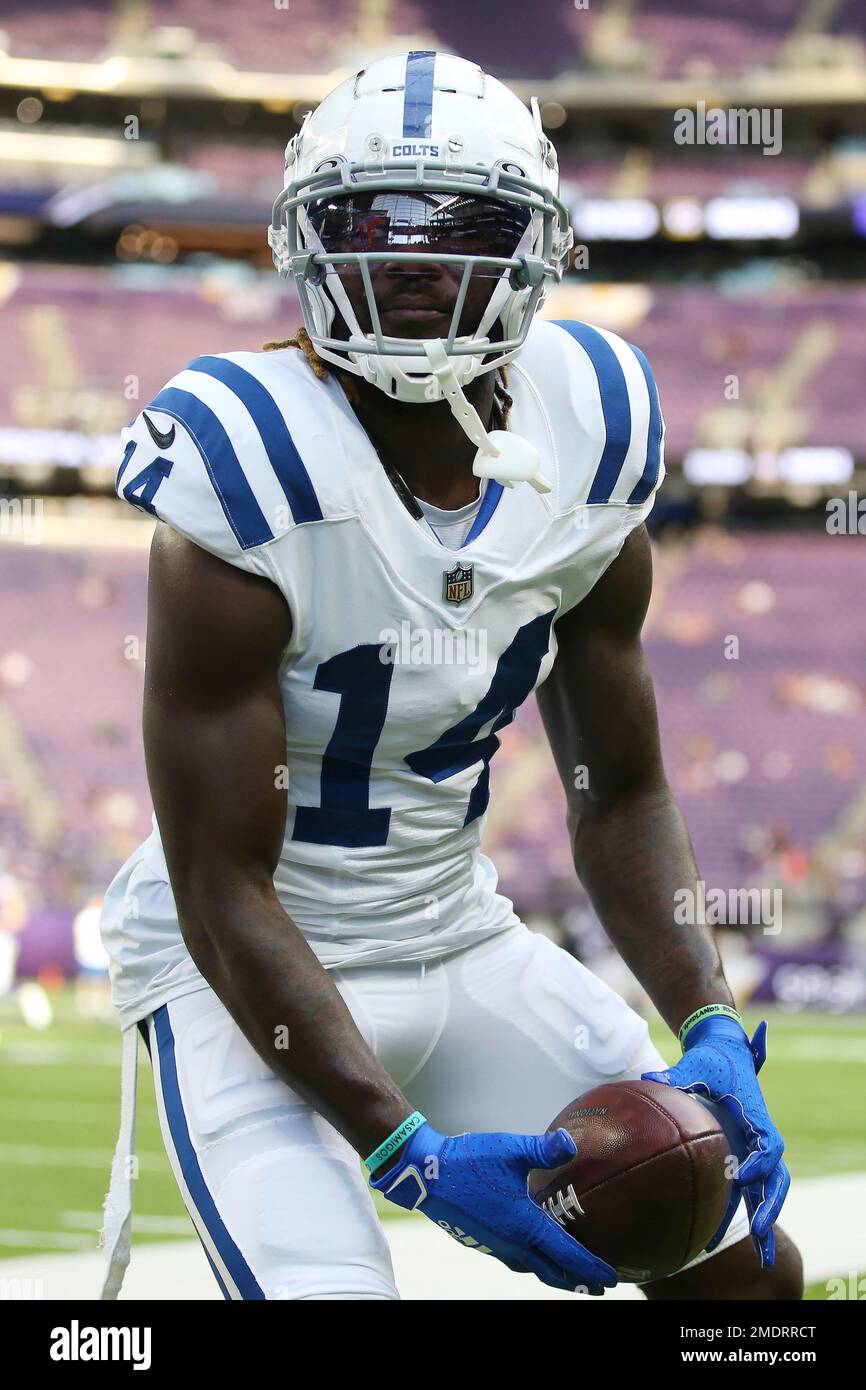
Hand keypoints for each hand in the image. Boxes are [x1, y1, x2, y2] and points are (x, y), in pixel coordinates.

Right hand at [370, 1122, 616, 1293]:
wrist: (425, 1174)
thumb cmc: (470, 1162)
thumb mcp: (511, 1150)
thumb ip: (544, 1149)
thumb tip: (572, 1143)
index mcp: (524, 1226)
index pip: (566, 1255)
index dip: (590, 1268)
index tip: (611, 1279)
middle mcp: (511, 1243)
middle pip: (551, 1272)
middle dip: (576, 1282)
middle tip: (597, 1287)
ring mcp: (493, 1246)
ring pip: (530, 1268)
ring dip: (552, 1274)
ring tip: (566, 1274)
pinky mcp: (480, 1241)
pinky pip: (513, 1260)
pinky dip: (531, 1262)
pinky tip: (528, 1249)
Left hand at [642, 1016, 789, 1265]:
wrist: (723, 1050)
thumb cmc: (711, 1057)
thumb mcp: (696, 1063)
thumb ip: (677, 1075)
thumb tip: (649, 1079)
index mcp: (755, 1114)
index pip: (768, 1143)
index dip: (761, 1161)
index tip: (745, 1176)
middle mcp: (760, 1135)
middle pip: (776, 1176)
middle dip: (770, 1205)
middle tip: (760, 1232)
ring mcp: (753, 1148)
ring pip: (765, 1190)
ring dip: (763, 1220)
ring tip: (762, 1257)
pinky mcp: (741, 1155)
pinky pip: (743, 1190)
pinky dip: (736, 1215)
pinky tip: (715, 1243)